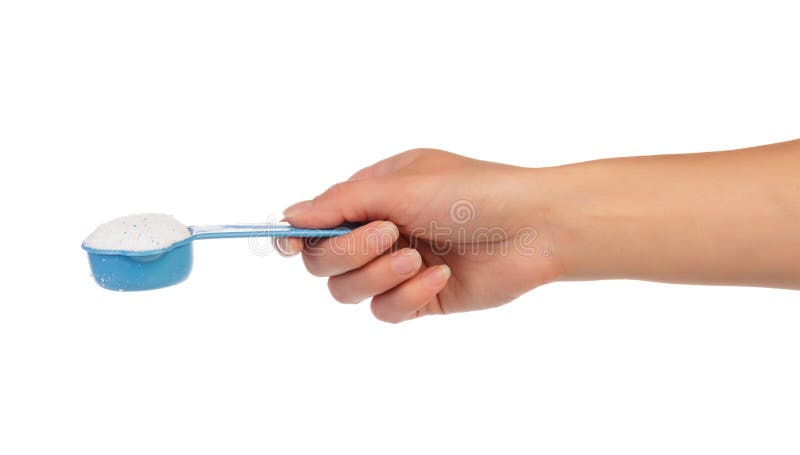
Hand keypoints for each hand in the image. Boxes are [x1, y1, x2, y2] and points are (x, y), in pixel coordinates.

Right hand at [277, 149, 560, 322]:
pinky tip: (441, 277)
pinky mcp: (420, 298)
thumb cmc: (472, 192)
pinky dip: (408, 296)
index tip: (289, 245)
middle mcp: (380, 231)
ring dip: (378, 275)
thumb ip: (340, 204)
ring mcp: (398, 267)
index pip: (316, 221)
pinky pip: (386, 311)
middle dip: (349, 251)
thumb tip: (287, 217)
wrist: (535, 227)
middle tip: (388, 235)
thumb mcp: (401, 187)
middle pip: (323, 261)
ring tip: (415, 258)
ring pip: (348, 291)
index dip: (298, 235)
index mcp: (372, 196)